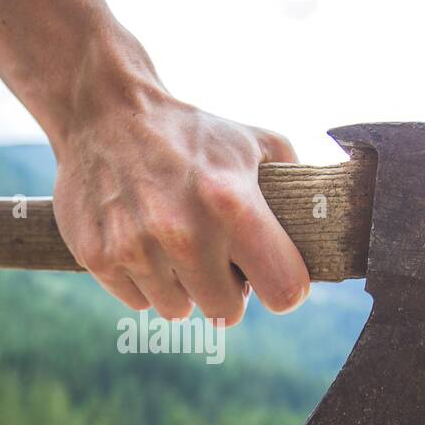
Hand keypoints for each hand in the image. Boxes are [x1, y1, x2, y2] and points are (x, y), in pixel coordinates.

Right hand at [53, 90, 309, 325]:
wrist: (104, 112)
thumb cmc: (190, 132)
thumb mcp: (255, 143)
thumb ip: (296, 182)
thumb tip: (326, 219)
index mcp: (233, 205)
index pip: (285, 292)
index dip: (282, 287)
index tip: (270, 275)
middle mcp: (184, 233)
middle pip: (227, 312)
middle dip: (228, 290)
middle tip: (215, 256)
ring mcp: (137, 249)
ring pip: (178, 311)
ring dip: (182, 286)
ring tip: (173, 243)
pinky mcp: (99, 258)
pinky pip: (138, 302)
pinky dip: (144, 281)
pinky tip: (141, 240)